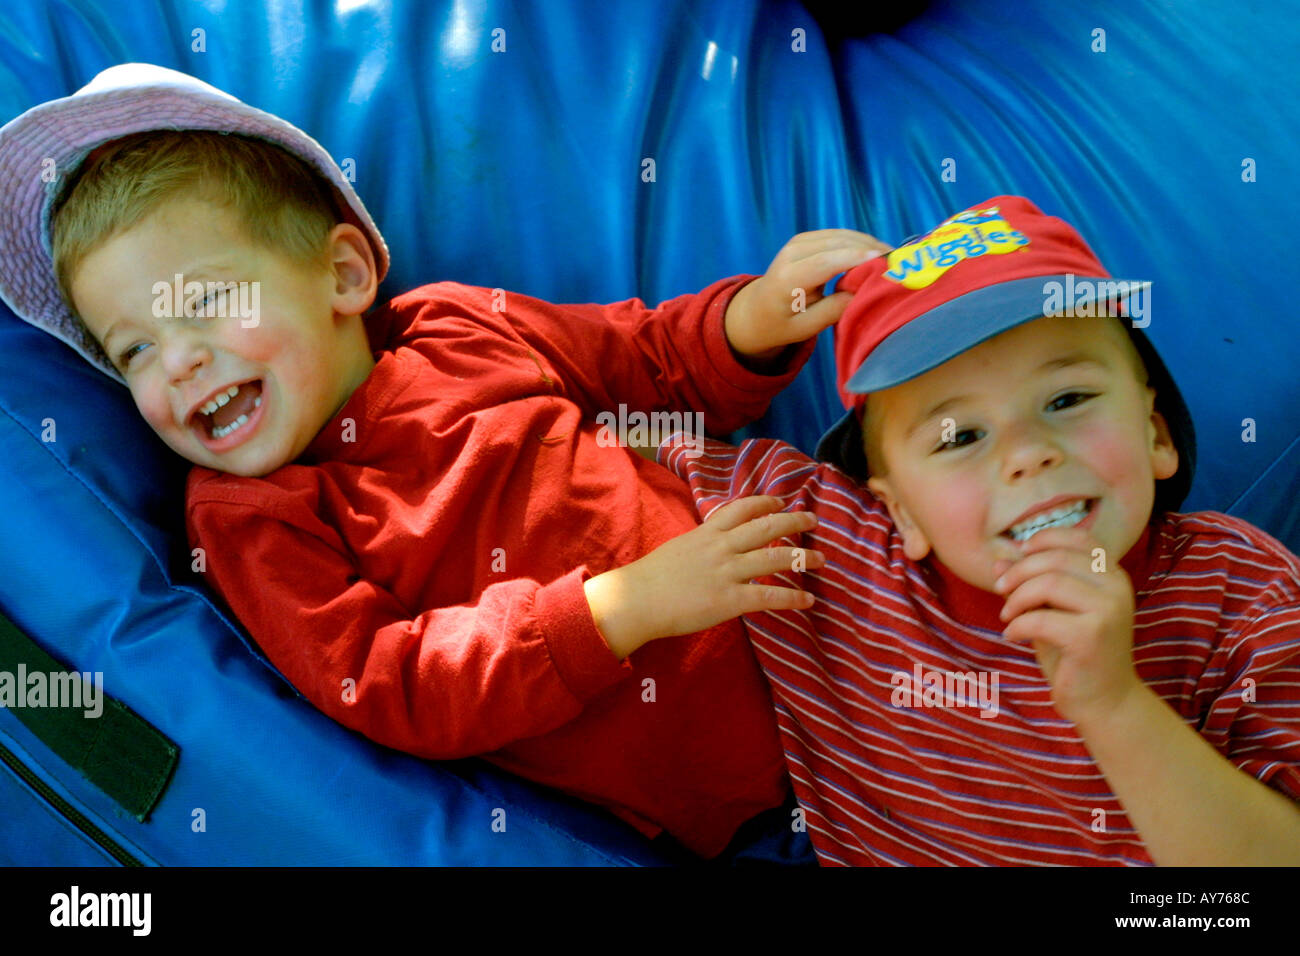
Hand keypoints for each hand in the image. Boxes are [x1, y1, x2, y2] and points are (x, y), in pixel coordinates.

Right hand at [584, 496, 822, 658]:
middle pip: (767, 528)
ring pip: (775, 559)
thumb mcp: (678, 547)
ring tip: (822, 559)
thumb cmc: (651, 577)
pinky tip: (808, 600)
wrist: (636, 599)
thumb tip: (715, 545)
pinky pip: (769, 597)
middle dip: (794, 522)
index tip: (782, 501)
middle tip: (813, 520)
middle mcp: (722, 547)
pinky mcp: (730, 600)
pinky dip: (792, 597)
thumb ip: (702, 544)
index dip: (766, 502)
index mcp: (707, 532)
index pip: (743, 508)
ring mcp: (728, 573)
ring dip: (803, 558)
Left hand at [724, 229, 890, 365]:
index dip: (856, 258)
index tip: (884, 261)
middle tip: (901, 263)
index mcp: (787, 278)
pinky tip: (878, 254)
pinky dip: (860, 242)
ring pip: (842, 235)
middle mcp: (791, 253)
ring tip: (895, 259)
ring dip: (870, 244)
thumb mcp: (805, 328)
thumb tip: (862, 293)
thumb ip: (832, 311)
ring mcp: (799, 242)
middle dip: (870, 249)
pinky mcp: (807, 238)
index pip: (825, 262)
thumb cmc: (780, 324)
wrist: (755, 311)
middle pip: (838, 243)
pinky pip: (840, 235)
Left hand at [991, 526, 1141, 723]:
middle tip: (1001, 591)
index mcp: (1112, 574)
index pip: (1077, 537)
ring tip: (1008, 617)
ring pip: (1048, 583)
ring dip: (1016, 599)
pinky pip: (1040, 618)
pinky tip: (1013, 636)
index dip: (1042, 540)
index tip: (1018, 558)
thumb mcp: (1050, 611)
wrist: (1105, 701)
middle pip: (1055, 558)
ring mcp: (1109, 610)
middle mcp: (1116, 586)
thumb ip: (1030, 584)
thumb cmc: (1075, 653)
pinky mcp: (1092, 636)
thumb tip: (999, 561)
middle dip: (1018, 572)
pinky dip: (1017, 625)